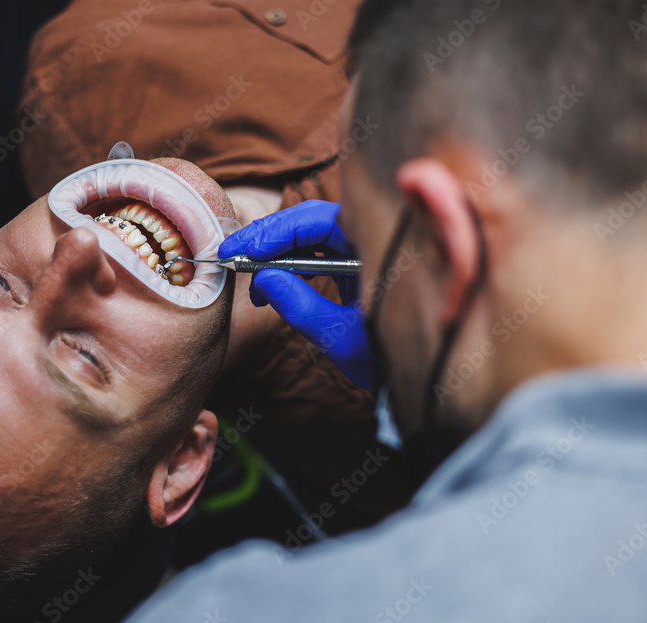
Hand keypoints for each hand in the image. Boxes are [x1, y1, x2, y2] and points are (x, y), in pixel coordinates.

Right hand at [219, 200, 373, 388]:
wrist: (414, 378)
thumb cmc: (387, 359)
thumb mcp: (342, 339)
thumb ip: (303, 309)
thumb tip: (264, 279)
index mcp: (381, 249)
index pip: (322, 221)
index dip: (280, 231)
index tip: (247, 252)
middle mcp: (373, 240)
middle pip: (312, 220)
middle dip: (269, 236)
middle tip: (233, 254)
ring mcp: (363, 249)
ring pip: (310, 234)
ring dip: (276, 251)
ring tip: (251, 281)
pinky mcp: (354, 262)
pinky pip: (316, 250)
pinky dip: (289, 262)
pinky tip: (271, 285)